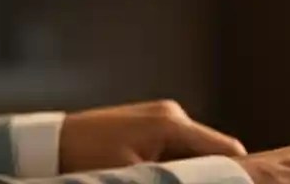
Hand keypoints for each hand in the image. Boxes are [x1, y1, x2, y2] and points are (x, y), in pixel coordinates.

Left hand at [59, 99, 247, 171]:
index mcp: (171, 123)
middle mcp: (171, 113)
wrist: (49, 144)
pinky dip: (179, 165)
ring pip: (195, 150)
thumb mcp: (132, 177)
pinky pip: (177, 147)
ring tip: (184, 181)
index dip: (240, 172)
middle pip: (213, 150)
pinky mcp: (149, 123)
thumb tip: (200, 178)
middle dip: (216, 173)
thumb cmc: (86, 160)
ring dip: (195, 170)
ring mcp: (160, 116)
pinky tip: (164, 178)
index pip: (227, 149)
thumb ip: (172, 178)